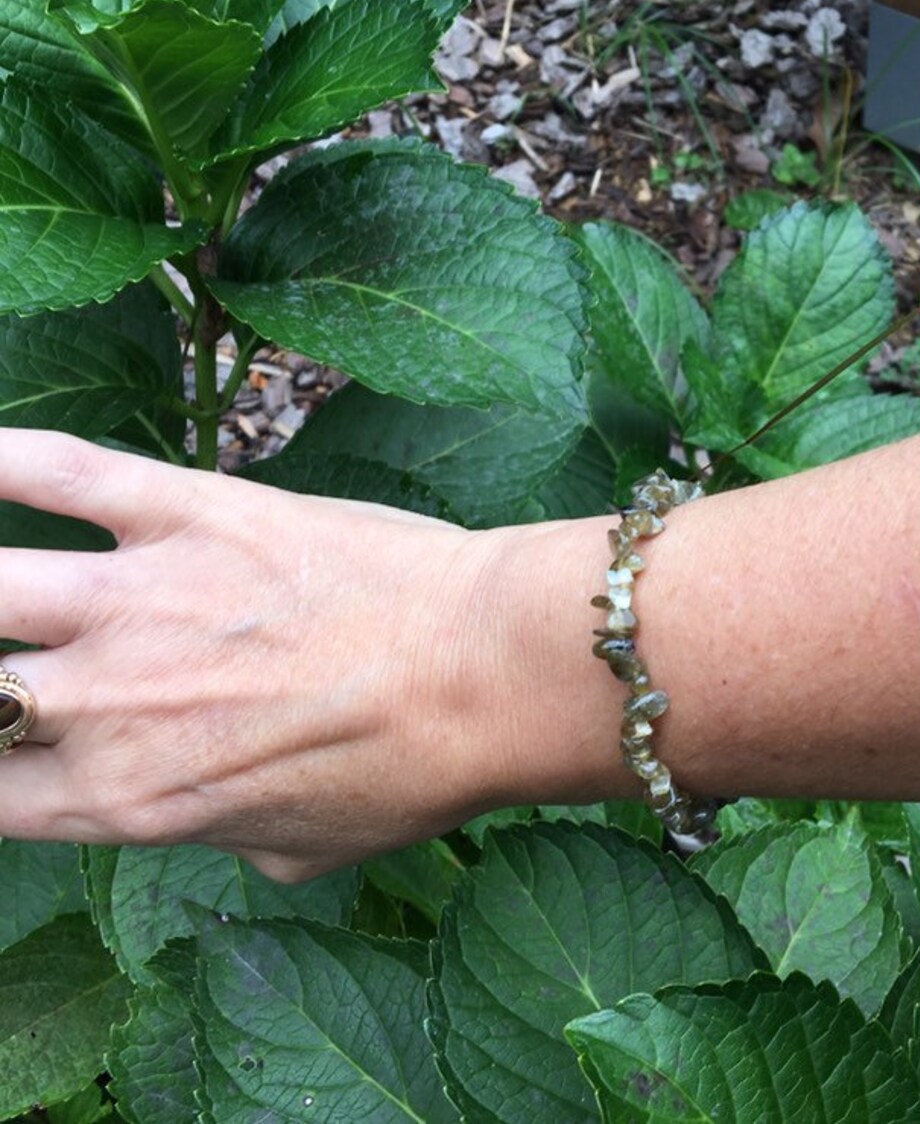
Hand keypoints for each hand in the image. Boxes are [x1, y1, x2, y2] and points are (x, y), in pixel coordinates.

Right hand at [0, 430, 512, 880]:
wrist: (486, 674)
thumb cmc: (411, 772)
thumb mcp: (299, 849)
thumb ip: (218, 834)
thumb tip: (204, 809)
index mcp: (127, 800)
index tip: (0, 736)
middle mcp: (109, 703)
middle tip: (3, 662)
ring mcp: (144, 599)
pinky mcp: (196, 511)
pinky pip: (62, 468)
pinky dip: (2, 456)